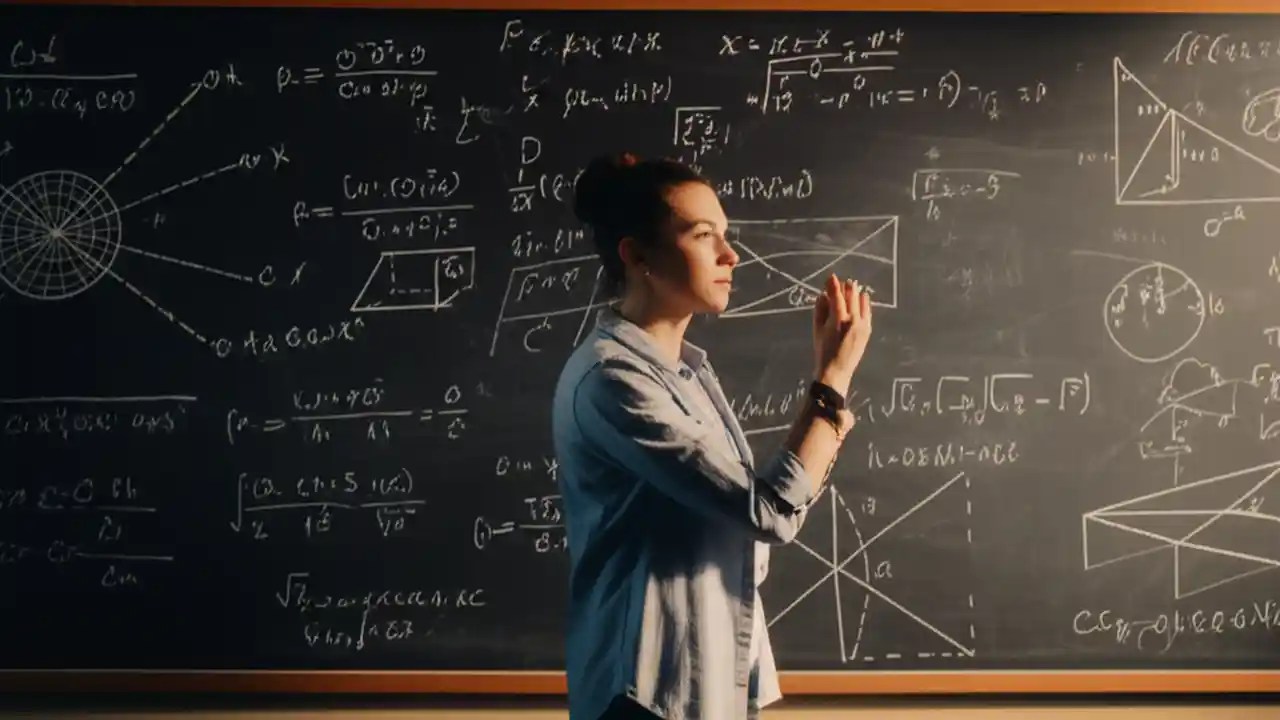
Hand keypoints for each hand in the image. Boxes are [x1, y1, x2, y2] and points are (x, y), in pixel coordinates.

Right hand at [811, 274, 872, 396]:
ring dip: (856, 294)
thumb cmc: (823, 351)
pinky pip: (868, 313)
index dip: (833, 285)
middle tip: (844, 280)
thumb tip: (823, 295)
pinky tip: (864, 297)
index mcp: (838, 320)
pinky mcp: (867, 331)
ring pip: (861, 304)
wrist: (836, 371)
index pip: (836, 297)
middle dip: (847, 288)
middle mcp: (853, 321)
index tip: (831, 277)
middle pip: (851, 298)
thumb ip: (820, 310)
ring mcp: (862, 326)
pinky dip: (865, 304)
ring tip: (853, 285)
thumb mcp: (817, 330)